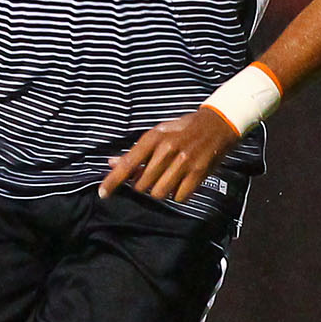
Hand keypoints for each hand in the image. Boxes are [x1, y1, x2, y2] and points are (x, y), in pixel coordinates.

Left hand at [99, 107, 237, 204]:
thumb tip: (111, 163)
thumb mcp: (158, 134)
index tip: (102, 194)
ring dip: (161, 191)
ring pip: (159, 193)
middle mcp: (167, 149)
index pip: (127, 163)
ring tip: (169, 178)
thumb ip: (136, 152)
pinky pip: (179, 197)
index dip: (113, 181)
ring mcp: (184, 162)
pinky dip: (178, 194)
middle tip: (154, 175)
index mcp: (154, 138)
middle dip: (144, 185)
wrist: (218, 124)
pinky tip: (182, 182)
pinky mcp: (199, 172)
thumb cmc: (182, 130)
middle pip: (142, 185)